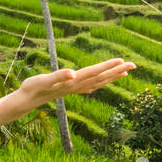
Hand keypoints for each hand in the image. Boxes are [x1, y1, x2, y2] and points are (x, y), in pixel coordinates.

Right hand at [14, 57, 135, 110]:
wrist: (27, 101)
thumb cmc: (33, 88)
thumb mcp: (44, 80)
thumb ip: (58, 76)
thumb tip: (72, 74)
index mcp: (73, 81)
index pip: (95, 72)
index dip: (108, 66)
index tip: (122, 61)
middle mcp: (77, 85)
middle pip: (101, 77)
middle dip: (118, 71)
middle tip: (134, 65)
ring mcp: (75, 89)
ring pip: (98, 82)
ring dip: (112, 77)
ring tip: (125, 72)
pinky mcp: (70, 89)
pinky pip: (90, 85)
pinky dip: (100, 82)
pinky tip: (102, 82)